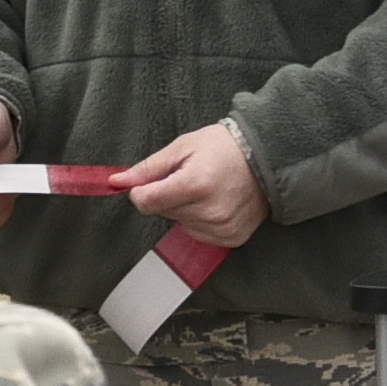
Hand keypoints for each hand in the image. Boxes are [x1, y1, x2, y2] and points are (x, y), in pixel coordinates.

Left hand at [117, 120, 268, 248]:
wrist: (269, 157)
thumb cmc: (224, 147)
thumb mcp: (183, 147)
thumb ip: (148, 168)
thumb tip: (117, 181)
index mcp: (195, 185)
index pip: (145, 202)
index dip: (142, 190)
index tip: (153, 180)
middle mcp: (209, 211)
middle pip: (162, 212)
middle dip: (167, 195)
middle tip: (190, 177)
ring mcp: (222, 228)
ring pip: (179, 224)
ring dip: (185, 209)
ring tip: (207, 189)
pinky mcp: (231, 238)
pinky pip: (198, 234)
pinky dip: (200, 221)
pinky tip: (216, 202)